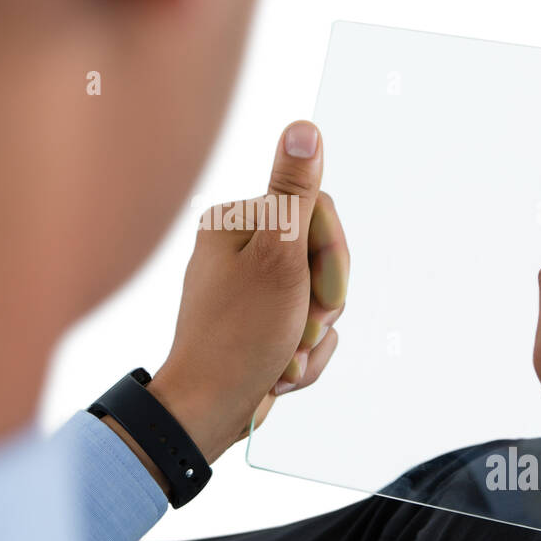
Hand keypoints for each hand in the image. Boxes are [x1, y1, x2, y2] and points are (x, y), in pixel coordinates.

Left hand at [109, 121, 347, 490]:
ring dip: (313, 338)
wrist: (207, 413)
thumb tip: (304, 127)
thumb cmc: (238, 338)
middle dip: (322, 303)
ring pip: (318, 299)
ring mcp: (248, 288)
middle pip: (321, 254)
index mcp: (236, 221)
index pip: (317, 210)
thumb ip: (295, 193)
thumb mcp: (278, 259)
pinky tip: (279, 374)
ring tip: (285, 359)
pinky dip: (303, 358)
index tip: (323, 296)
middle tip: (301, 333)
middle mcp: (237, 248)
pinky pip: (306, 331)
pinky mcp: (257, 324)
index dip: (333, 257)